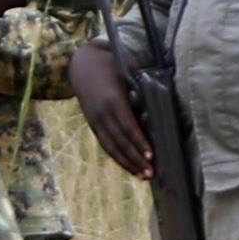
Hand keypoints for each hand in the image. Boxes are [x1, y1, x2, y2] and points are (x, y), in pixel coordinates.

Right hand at [69, 37, 163, 178]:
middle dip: (135, 159)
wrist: (81, 64)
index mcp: (113, 100)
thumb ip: (140, 82)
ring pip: (111, 147)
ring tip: (141, 175)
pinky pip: (105, 143)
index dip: (139, 142)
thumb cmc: (109, 63)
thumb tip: (156, 95)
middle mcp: (102, 113)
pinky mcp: (92, 123)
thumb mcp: (126, 68)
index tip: (151, 155)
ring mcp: (95, 120)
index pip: (128, 126)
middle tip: (150, 173)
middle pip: (120, 141)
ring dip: (126, 163)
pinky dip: (116, 156)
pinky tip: (128, 165)